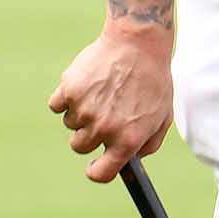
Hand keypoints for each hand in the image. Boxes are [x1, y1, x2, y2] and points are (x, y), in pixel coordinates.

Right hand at [49, 25, 174, 181]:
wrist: (138, 44)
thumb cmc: (153, 81)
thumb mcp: (162, 117)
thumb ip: (147, 145)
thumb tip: (129, 163)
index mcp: (128, 139)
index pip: (101, 173)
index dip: (96, 171)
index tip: (95, 166)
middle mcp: (104, 128)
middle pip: (79, 147)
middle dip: (88, 135)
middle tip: (103, 114)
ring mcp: (85, 109)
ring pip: (69, 124)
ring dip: (80, 112)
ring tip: (101, 91)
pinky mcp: (69, 90)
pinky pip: (56, 105)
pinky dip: (66, 97)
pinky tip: (86, 83)